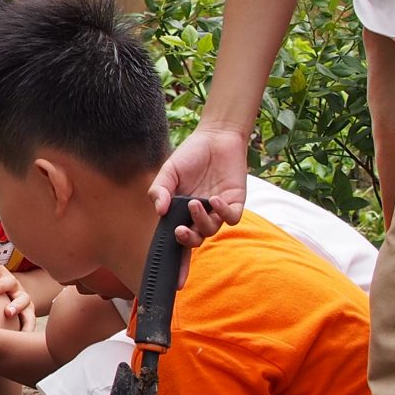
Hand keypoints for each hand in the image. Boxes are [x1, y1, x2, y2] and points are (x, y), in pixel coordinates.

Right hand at [150, 128, 248, 243]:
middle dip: (188, 239)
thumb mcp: (168, 171)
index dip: (176, 249)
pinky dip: (223, 213)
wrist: (216, 136)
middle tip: (180, 230)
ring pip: (211, 229)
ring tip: (194, 203)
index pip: (178, 235)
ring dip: (201, 221)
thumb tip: (159, 211)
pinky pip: (231, 217)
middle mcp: (200, 213)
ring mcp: (218, 209)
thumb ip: (159, 190)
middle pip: (195, 238)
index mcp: (182, 210)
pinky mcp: (235, 202)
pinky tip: (214, 199)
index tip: (170, 257)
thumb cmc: (191, 154)